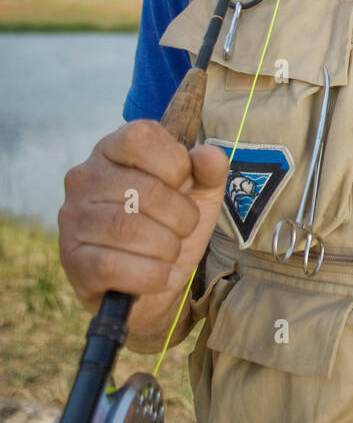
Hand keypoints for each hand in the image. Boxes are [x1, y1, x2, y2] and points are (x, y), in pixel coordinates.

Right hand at [59, 119, 228, 342]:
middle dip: (181, 216)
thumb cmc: (169, 227)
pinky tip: (162, 276)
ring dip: (166, 247)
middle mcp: (84, 178)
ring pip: (126, 228)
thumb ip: (209, 170)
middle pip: (143, 189)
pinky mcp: (72, 261)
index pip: (140, 136)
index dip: (175, 163)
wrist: (151, 286)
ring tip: (172, 253)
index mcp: (112, 150)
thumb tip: (209, 156)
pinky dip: (150, 275)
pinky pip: (111, 266)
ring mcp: (73, 219)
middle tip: (184, 230)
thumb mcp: (199, 194)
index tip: (183, 186)